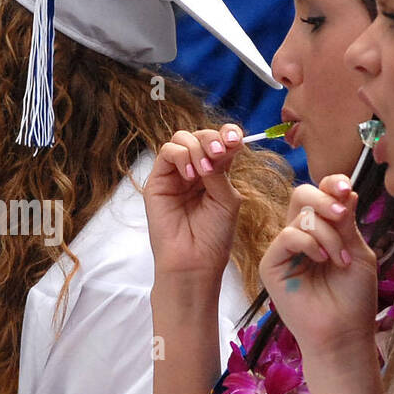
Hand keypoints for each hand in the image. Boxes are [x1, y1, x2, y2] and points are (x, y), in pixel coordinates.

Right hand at [143, 126, 244, 282]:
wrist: (194, 260)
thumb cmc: (214, 236)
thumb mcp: (227, 199)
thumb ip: (221, 171)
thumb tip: (213, 148)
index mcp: (216, 172)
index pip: (221, 141)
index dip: (228, 133)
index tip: (236, 139)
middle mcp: (195, 169)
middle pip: (201, 135)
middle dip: (212, 139)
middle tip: (220, 153)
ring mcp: (175, 174)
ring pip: (182, 139)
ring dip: (197, 148)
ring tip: (204, 171)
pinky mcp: (157, 181)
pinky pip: (167, 152)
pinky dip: (181, 157)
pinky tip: (191, 176)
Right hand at [258, 175, 377, 357]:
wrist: (344, 332)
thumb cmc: (354, 297)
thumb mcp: (358, 252)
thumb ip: (347, 222)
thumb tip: (344, 189)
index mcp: (322, 230)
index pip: (320, 195)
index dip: (331, 184)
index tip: (346, 189)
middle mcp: (301, 236)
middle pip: (301, 194)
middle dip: (324, 200)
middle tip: (342, 217)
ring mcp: (284, 250)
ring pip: (299, 216)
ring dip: (327, 234)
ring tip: (341, 260)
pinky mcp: (271, 265)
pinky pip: (287, 236)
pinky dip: (309, 243)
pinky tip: (323, 261)